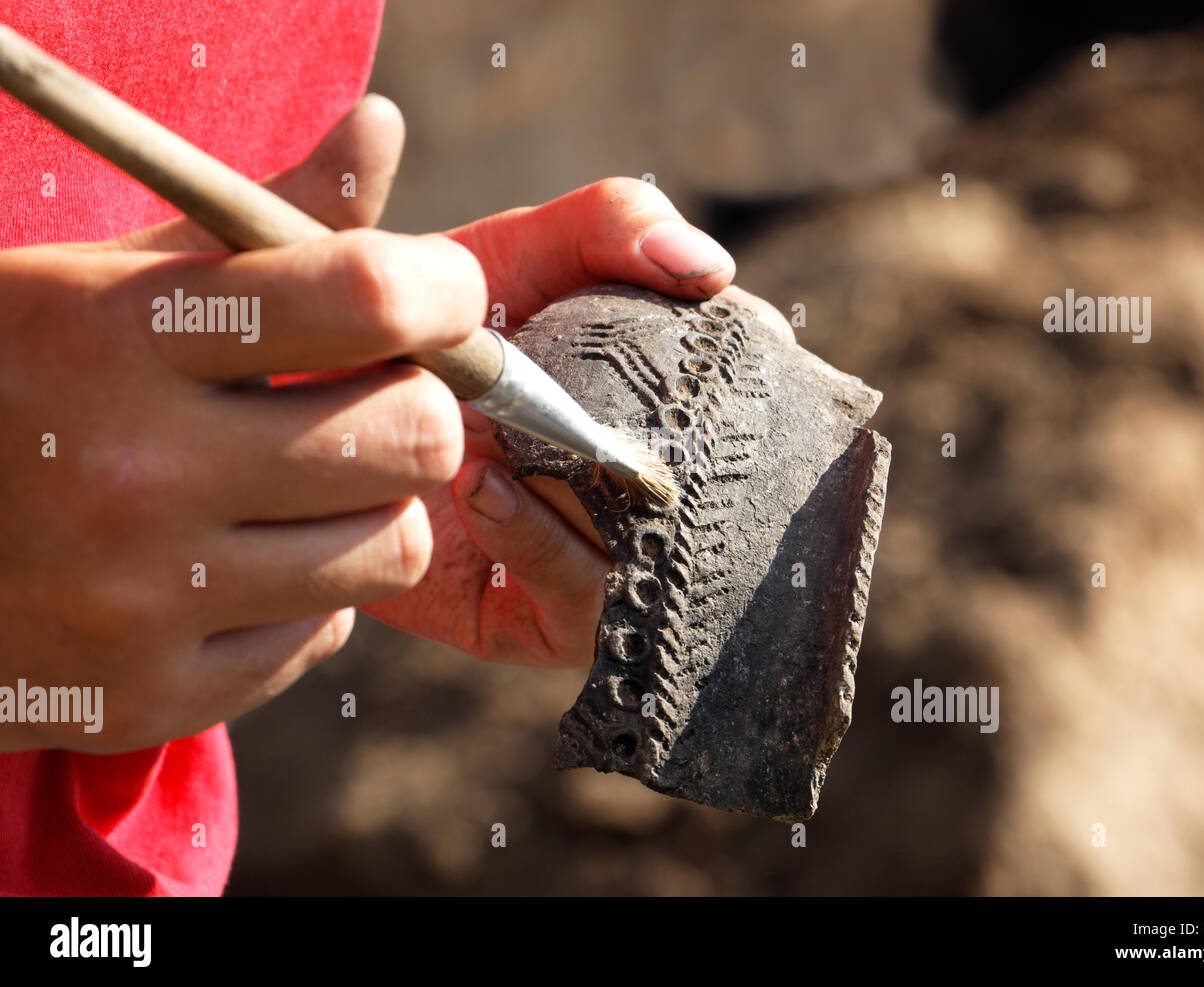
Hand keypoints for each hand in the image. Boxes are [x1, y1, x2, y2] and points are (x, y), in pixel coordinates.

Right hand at [0, 96, 483, 751]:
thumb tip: (382, 130)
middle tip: (366, 399)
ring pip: (396, 548)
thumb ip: (258, 219)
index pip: (363, 297)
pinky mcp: (146, 694)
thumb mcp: (103, 283)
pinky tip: (237, 563)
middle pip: (416, 438)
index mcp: (115, 336)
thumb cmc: (6, 382)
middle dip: (414, 409)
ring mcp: (139, 600)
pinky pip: (325, 633)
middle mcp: (131, 473)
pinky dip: (307, 594)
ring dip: (373, 507)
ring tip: (300, 483)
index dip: (443, 292)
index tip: (442, 298)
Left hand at [365, 177, 793, 667]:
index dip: (749, 366)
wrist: (298, 402)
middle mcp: (641, 489)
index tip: (727, 333)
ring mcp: (598, 560)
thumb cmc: (428, 323)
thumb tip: (708, 265)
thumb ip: (610, 224)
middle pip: (721, 490)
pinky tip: (480, 489)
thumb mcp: (517, 250)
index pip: (754, 393)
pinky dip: (539, 544)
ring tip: (513, 444)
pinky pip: (578, 605)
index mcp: (665, 401)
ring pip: (657, 557)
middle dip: (673, 448)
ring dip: (598, 499)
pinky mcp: (535, 621)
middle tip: (626, 407)